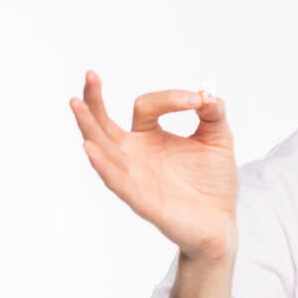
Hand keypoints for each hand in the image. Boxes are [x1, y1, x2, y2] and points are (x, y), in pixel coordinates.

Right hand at [70, 70, 237, 261]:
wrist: (221, 223)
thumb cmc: (214, 182)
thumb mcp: (218, 139)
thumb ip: (214, 113)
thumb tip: (207, 93)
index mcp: (149, 137)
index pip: (145, 106)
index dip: (170, 98)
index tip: (199, 101)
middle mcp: (134, 155)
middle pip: (104, 124)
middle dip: (94, 100)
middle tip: (90, 75)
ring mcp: (134, 177)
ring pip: (103, 149)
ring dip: (88, 126)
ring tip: (76, 104)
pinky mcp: (140, 199)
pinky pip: (116, 181)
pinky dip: (103, 165)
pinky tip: (90, 148)